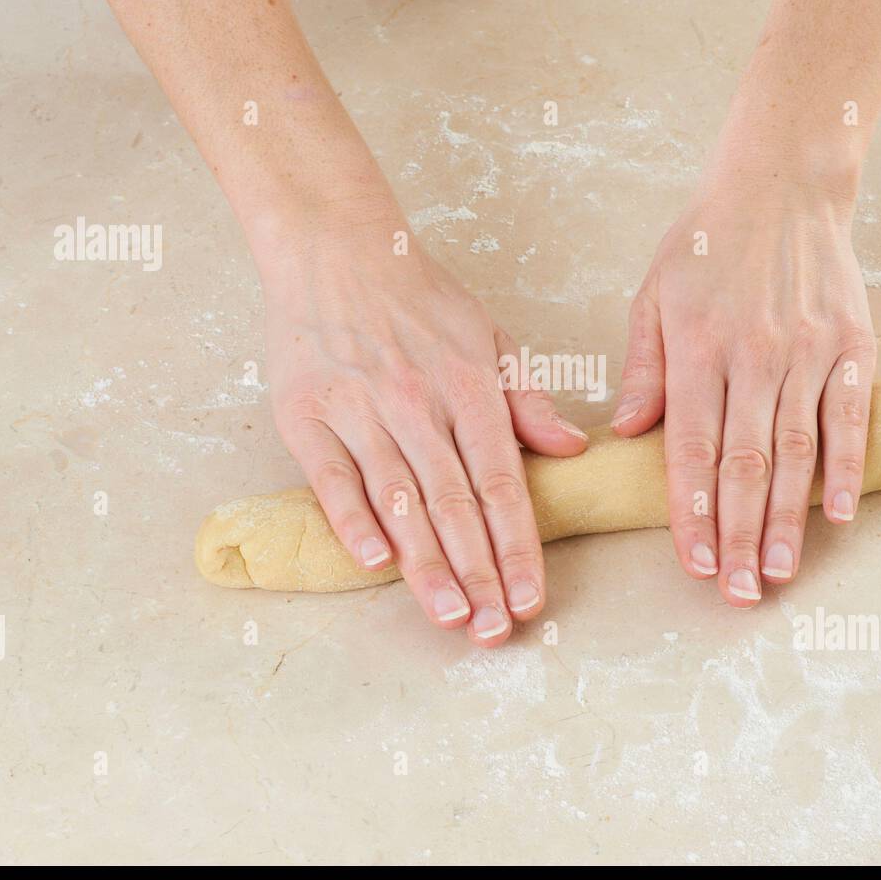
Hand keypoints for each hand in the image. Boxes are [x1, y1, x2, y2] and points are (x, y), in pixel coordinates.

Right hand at [257, 208, 586, 645]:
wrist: (336, 249)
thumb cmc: (420, 299)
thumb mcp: (489, 337)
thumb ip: (527, 398)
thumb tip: (574, 448)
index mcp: (469, 388)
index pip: (501, 483)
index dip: (518, 545)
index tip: (532, 597)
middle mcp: (418, 403)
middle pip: (455, 503)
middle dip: (480, 573)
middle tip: (496, 631)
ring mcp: (359, 408)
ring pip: (399, 500)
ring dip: (426, 564)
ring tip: (451, 616)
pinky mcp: (306, 413)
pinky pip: (331, 476)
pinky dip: (353, 519)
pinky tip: (375, 564)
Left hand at [613, 176, 875, 605]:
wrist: (781, 185)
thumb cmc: (704, 245)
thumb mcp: (653, 295)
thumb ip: (644, 368)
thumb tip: (629, 433)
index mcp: (697, 348)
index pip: (690, 447)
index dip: (692, 510)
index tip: (695, 564)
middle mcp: (752, 356)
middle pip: (745, 462)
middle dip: (740, 534)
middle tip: (739, 593)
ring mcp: (806, 351)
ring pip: (797, 450)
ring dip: (788, 518)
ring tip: (781, 572)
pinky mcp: (852, 343)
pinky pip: (851, 415)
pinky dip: (848, 466)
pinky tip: (838, 514)